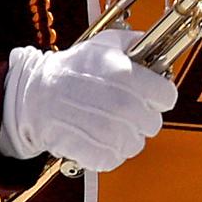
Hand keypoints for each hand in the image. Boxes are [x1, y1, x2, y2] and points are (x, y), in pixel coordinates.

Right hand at [1, 34, 175, 172]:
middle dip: (141, 117)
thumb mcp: (102, 43)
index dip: (158, 95)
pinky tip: (95, 136)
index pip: (167, 97)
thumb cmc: (69, 70)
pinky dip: (108, 151)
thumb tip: (154, 45)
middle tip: (122, 110)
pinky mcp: (98, 153)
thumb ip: (134, 43)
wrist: (34, 97)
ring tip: (106, 123)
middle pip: (153, 123)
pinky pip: (117, 158)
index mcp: (129, 77)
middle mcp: (124, 105)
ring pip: (136, 143)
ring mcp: (112, 132)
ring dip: (125, 136)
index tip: (148, 96)